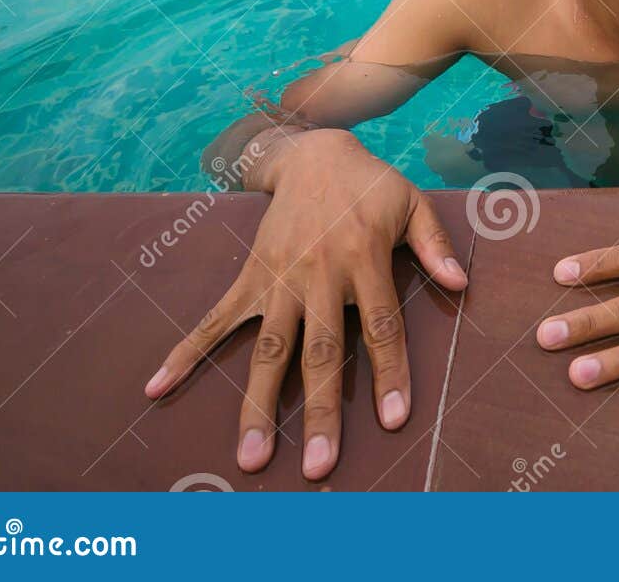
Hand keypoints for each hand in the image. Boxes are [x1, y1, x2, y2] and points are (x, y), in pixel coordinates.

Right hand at [143, 129, 466, 478]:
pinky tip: (157, 388)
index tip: (393, 421)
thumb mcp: (413, 203)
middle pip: (320, 353)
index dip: (389, 374)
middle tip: (319, 468)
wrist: (310, 151)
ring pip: (268, 351)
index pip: (381, 327)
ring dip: (259, 406)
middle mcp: (318, 276)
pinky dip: (186, 353)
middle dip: (321, 412)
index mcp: (364, 260)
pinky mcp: (250, 277)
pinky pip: (216, 320)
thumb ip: (435, 246)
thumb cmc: (369, 184)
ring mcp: (279, 279)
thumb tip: (461, 285)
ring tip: (250, 458)